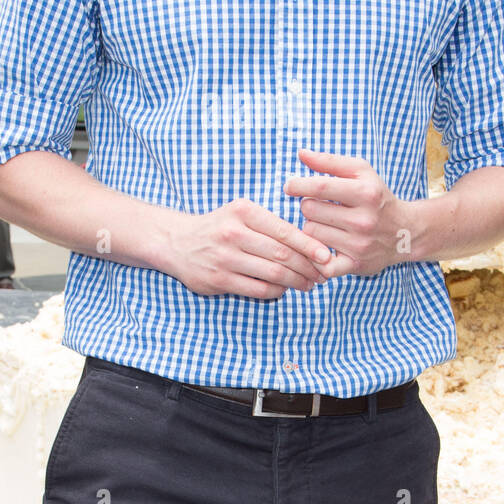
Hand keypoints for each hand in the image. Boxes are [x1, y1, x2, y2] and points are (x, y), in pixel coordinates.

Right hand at [168, 199, 331, 298]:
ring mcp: (224, 257)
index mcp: (244, 211)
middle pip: (282, 255)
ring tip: (309, 284)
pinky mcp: (218, 280)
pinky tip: (285, 290)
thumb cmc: (219, 227)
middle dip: (308, 267)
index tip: (326, 257)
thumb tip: (310, 243)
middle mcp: (233, 233)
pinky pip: (257, 289)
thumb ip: (271, 225)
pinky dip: (277, 292)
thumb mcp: (242, 213)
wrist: (177, 242)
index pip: (285, 231)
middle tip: (323, 275)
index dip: (310, 246)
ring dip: (296, 282)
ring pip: (272, 274)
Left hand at [283, 149, 410, 277]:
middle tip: (319, 207)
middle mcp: (364, 220)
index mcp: (366, 193)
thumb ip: (330, 161)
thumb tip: (301, 153)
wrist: (406, 233)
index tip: (289, 186)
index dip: (298, 184)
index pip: (320, 187)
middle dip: (308, 205)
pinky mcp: (355, 265)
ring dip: (312, 227)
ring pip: (310, 232)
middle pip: (310, 210)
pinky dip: (315, 255)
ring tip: (325, 224)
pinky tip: (321, 247)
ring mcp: (359, 244)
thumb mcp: (361, 172)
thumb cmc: (377, 197)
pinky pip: (320, 262)